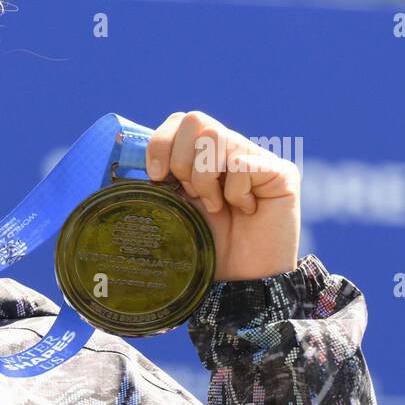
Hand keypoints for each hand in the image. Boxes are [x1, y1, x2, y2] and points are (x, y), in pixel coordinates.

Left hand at [145, 111, 300, 281]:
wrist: (241, 284)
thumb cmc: (205, 251)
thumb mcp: (171, 214)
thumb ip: (158, 186)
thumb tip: (124, 166)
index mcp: (201, 158)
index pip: (179, 122)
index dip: (161, 143)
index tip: (157, 177)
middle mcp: (230, 151)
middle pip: (195, 120)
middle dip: (181, 161)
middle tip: (191, 196)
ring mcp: (256, 159)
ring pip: (216, 138)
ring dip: (205, 179)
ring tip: (216, 207)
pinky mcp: (280, 172)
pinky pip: (243, 163)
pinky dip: (235, 192)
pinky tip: (245, 211)